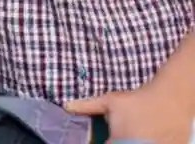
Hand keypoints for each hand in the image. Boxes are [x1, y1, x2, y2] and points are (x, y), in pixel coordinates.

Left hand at [65, 84, 193, 143]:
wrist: (170, 99)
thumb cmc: (138, 100)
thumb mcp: (110, 101)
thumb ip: (87, 106)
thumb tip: (66, 106)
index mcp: (119, 141)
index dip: (101, 143)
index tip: (103, 139)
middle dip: (118, 142)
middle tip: (120, 135)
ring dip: (133, 142)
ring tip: (134, 133)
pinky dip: (147, 143)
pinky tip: (144, 137)